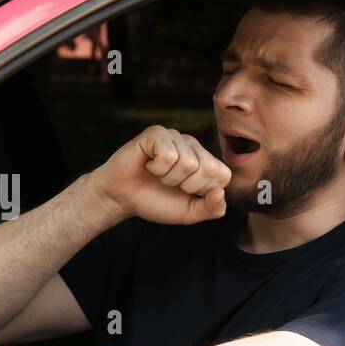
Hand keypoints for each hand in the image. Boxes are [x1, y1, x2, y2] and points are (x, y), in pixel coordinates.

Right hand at [88, 125, 230, 224]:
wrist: (121, 197)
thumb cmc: (154, 201)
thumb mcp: (188, 212)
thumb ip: (211, 209)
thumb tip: (220, 192)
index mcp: (204, 161)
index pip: (223, 175)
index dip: (203, 191)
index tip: (184, 191)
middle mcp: (193, 145)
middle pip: (208, 168)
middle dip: (186, 185)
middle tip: (169, 183)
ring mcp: (175, 136)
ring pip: (188, 163)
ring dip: (168, 178)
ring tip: (157, 174)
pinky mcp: (156, 133)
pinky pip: (168, 154)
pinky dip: (156, 168)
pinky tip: (148, 165)